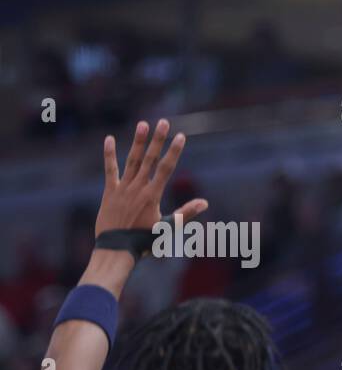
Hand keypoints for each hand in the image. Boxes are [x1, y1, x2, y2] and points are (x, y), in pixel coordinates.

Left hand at [95, 120, 206, 235]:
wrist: (117, 248)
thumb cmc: (144, 241)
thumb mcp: (168, 228)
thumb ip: (186, 213)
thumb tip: (204, 203)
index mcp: (153, 195)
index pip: (166, 168)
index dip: (174, 151)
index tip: (181, 136)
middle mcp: (138, 187)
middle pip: (149, 159)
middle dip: (157, 140)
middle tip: (163, 122)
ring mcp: (122, 188)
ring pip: (132, 161)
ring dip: (138, 142)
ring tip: (143, 124)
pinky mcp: (110, 191)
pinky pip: (110, 170)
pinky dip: (109, 155)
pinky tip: (109, 139)